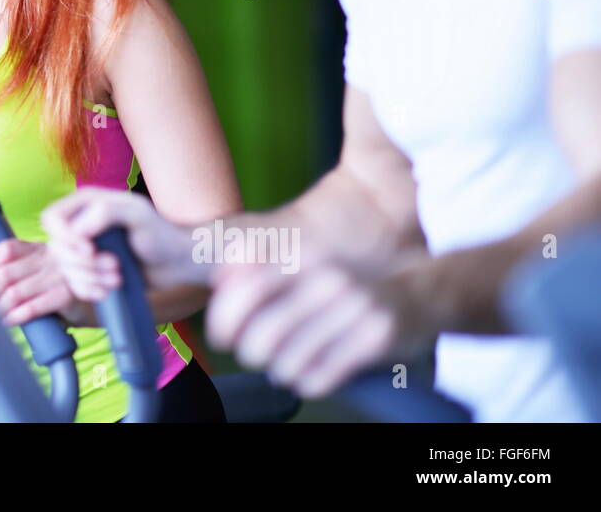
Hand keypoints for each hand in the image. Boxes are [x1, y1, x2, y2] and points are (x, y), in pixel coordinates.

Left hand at [0, 239, 95, 327]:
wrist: (95, 305)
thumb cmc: (57, 288)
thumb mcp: (32, 271)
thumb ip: (4, 267)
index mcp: (38, 247)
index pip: (5, 249)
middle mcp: (49, 256)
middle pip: (5, 273)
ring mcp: (59, 275)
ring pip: (14, 292)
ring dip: (1, 309)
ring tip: (0, 316)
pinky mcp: (67, 295)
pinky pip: (32, 307)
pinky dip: (16, 317)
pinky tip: (11, 321)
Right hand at [41, 186, 202, 300]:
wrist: (175, 263)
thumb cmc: (161, 234)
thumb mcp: (137, 215)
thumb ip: (106, 212)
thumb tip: (77, 230)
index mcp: (86, 203)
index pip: (52, 218)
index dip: (64, 237)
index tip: (89, 250)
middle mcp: (79, 225)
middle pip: (56, 248)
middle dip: (83, 263)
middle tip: (114, 265)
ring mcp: (82, 250)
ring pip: (64, 269)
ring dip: (90, 278)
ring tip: (118, 277)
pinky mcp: (88, 272)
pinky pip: (73, 286)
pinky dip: (90, 291)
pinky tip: (110, 289)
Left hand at [206, 257, 437, 397]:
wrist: (422, 292)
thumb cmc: (349, 285)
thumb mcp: (308, 265)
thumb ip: (261, 268)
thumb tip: (219, 277)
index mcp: (306, 259)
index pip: (249, 288)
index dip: (225, 317)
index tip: (220, 336)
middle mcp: (329, 281)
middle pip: (266, 331)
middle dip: (250, 351)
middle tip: (254, 355)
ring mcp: (355, 309)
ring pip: (291, 360)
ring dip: (280, 370)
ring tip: (286, 366)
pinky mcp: (375, 339)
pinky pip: (322, 376)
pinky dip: (307, 382)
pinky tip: (312, 375)